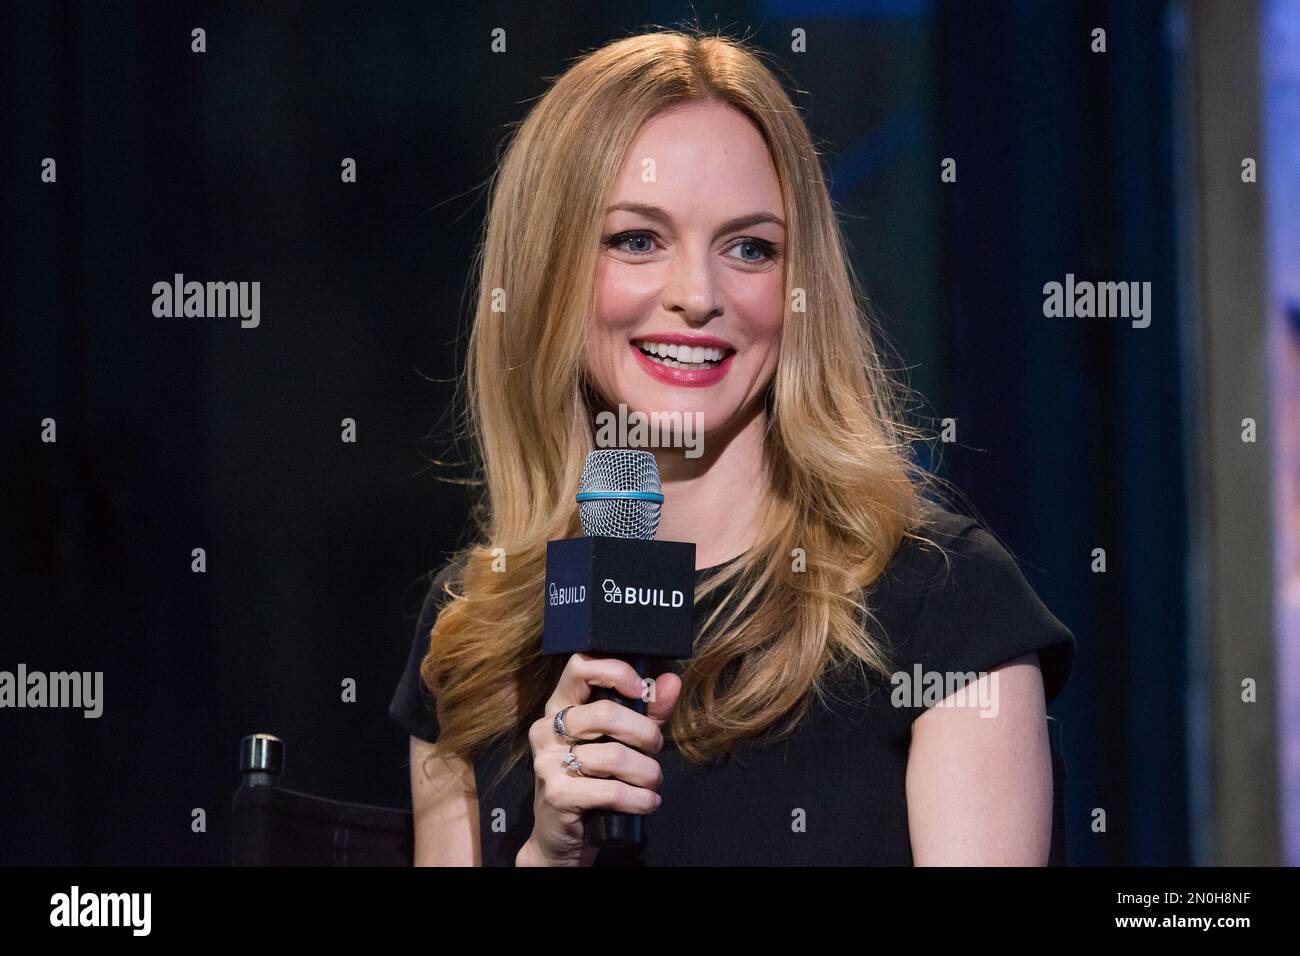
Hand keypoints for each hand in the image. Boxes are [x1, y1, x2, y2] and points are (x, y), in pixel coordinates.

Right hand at [516, 652, 681, 865]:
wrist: (562, 837)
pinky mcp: (556, 795)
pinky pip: (611, 791)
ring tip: (652, 781)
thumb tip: (672, 681)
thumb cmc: (594, 781)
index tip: (641, 689)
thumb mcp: (623, 740)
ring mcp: (547, 762)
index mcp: (559, 706)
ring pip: (614, 756)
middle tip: (656, 748)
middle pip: (605, 712)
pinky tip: (648, 802)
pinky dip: (640, 799)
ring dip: (647, 772)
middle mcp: (546, 729)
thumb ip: (647, 711)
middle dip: (645, 733)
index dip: (615, 671)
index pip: (580, 666)